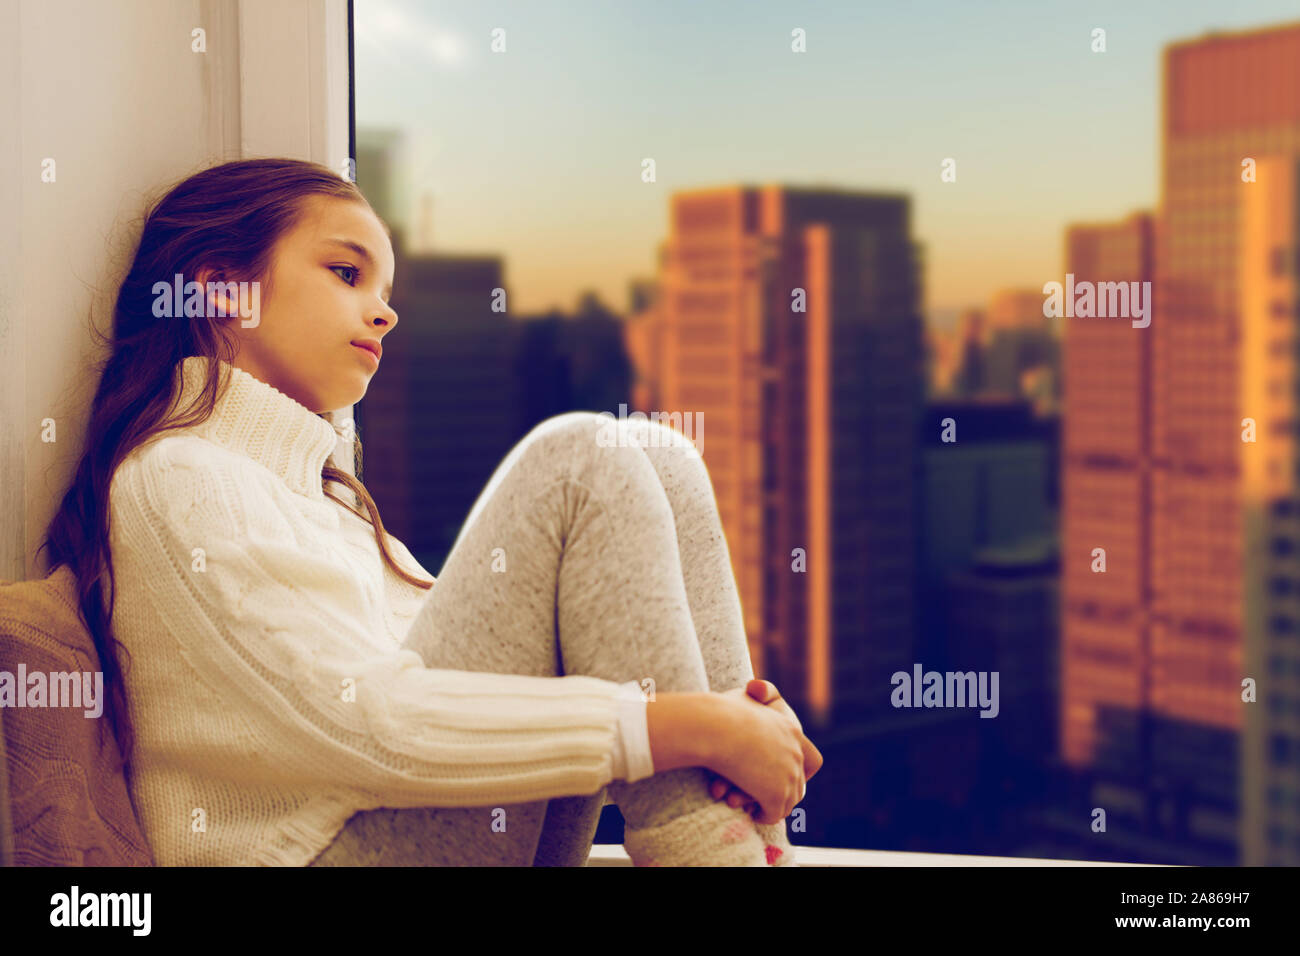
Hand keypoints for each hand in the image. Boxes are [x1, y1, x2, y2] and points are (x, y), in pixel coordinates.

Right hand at [707, 680, 821, 820]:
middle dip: (777, 793)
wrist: (716, 726)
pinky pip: (774, 814)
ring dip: (768, 806)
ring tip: (747, 803)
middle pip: (798, 785)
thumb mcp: (745, 696)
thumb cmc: (723, 709)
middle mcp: (796, 754)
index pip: (813, 760)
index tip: (784, 777)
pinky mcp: (776, 794)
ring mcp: (788, 775)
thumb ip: (756, 696)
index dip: (803, 771)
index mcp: (792, 731)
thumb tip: (756, 690)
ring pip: (787, 802)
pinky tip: (748, 810)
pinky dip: (763, 815)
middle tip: (758, 797)